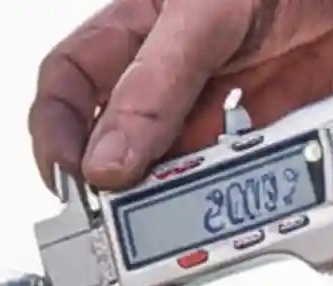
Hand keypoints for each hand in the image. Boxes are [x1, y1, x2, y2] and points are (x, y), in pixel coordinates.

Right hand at [29, 0, 332, 191]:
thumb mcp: (207, 13)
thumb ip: (154, 86)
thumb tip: (106, 162)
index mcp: (135, 31)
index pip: (67, 88)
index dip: (56, 135)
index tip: (72, 179)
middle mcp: (171, 74)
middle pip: (119, 145)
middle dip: (118, 186)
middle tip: (125, 218)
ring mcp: (223, 105)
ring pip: (179, 171)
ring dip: (181, 198)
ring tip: (189, 213)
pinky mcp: (275, 128)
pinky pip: (246, 176)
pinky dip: (243, 195)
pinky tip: (246, 198)